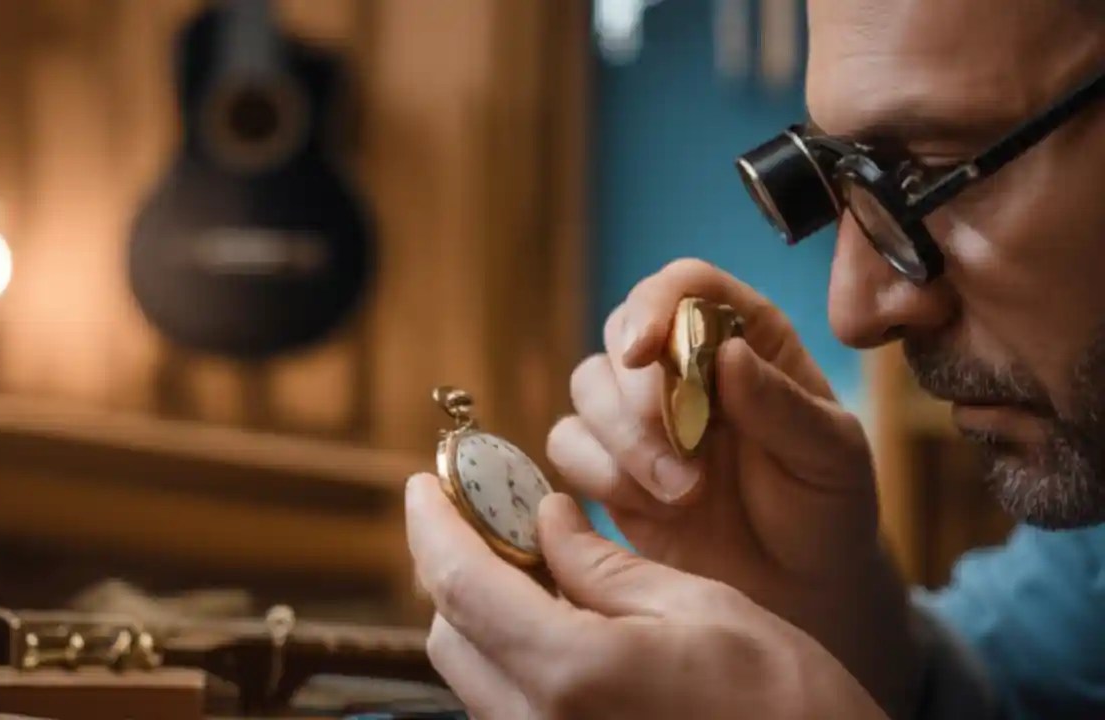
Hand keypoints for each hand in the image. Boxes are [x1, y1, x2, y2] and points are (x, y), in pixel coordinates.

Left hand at [406, 475, 890, 719]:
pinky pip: (505, 705)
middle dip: (457, 563)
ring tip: (532, 562)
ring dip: (484, 609)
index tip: (425, 482)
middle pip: (451, 630)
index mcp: (570, 672)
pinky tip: (558, 620)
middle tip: (493, 515)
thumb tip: (547, 521)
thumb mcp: (702, 606)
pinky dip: (512, 651)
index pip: (459, 584)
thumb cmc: (786, 702)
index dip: (433, 524)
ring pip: (473, 671)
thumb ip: (604, 566)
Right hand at [546, 259, 917, 716]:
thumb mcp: (832, 456)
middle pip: (621, 331)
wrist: (798, 589)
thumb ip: (784, 407)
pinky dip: (600, 475)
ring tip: (682, 494)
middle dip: (640, 395)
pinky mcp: (606, 461)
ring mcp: (637, 410)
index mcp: (745, 336)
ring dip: (624, 442)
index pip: (684, 285)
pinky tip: (654, 508)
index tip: (643, 352)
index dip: (655, 306)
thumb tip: (729, 357)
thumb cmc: (825, 508)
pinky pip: (568, 443)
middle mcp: (682, 360)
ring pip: (586, 385)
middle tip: (685, 455)